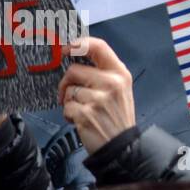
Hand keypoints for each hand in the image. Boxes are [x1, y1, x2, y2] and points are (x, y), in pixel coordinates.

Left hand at [58, 37, 134, 153]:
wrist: (122, 145)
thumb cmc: (117, 115)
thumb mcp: (120, 88)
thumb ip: (102, 73)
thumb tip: (76, 59)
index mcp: (120, 73)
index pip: (99, 47)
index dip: (80, 44)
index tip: (67, 48)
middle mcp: (111, 83)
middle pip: (74, 70)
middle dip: (66, 83)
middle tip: (71, 94)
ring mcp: (99, 99)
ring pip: (68, 90)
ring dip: (69, 102)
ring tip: (83, 110)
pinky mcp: (86, 114)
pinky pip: (66, 107)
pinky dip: (69, 115)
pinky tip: (81, 120)